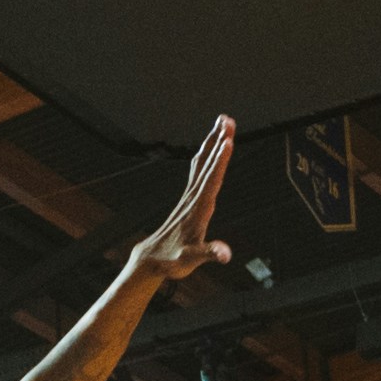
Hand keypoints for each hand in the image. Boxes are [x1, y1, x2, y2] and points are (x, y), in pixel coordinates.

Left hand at [123, 116, 236, 297]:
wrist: (152, 259)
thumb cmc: (173, 261)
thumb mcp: (192, 260)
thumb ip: (210, 254)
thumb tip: (225, 254)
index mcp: (198, 210)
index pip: (212, 181)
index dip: (220, 161)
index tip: (228, 141)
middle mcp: (193, 198)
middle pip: (208, 164)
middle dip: (219, 142)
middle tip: (228, 120)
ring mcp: (190, 197)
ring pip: (203, 163)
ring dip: (213, 142)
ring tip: (223, 123)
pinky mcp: (188, 199)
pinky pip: (199, 171)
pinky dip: (207, 156)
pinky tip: (210, 147)